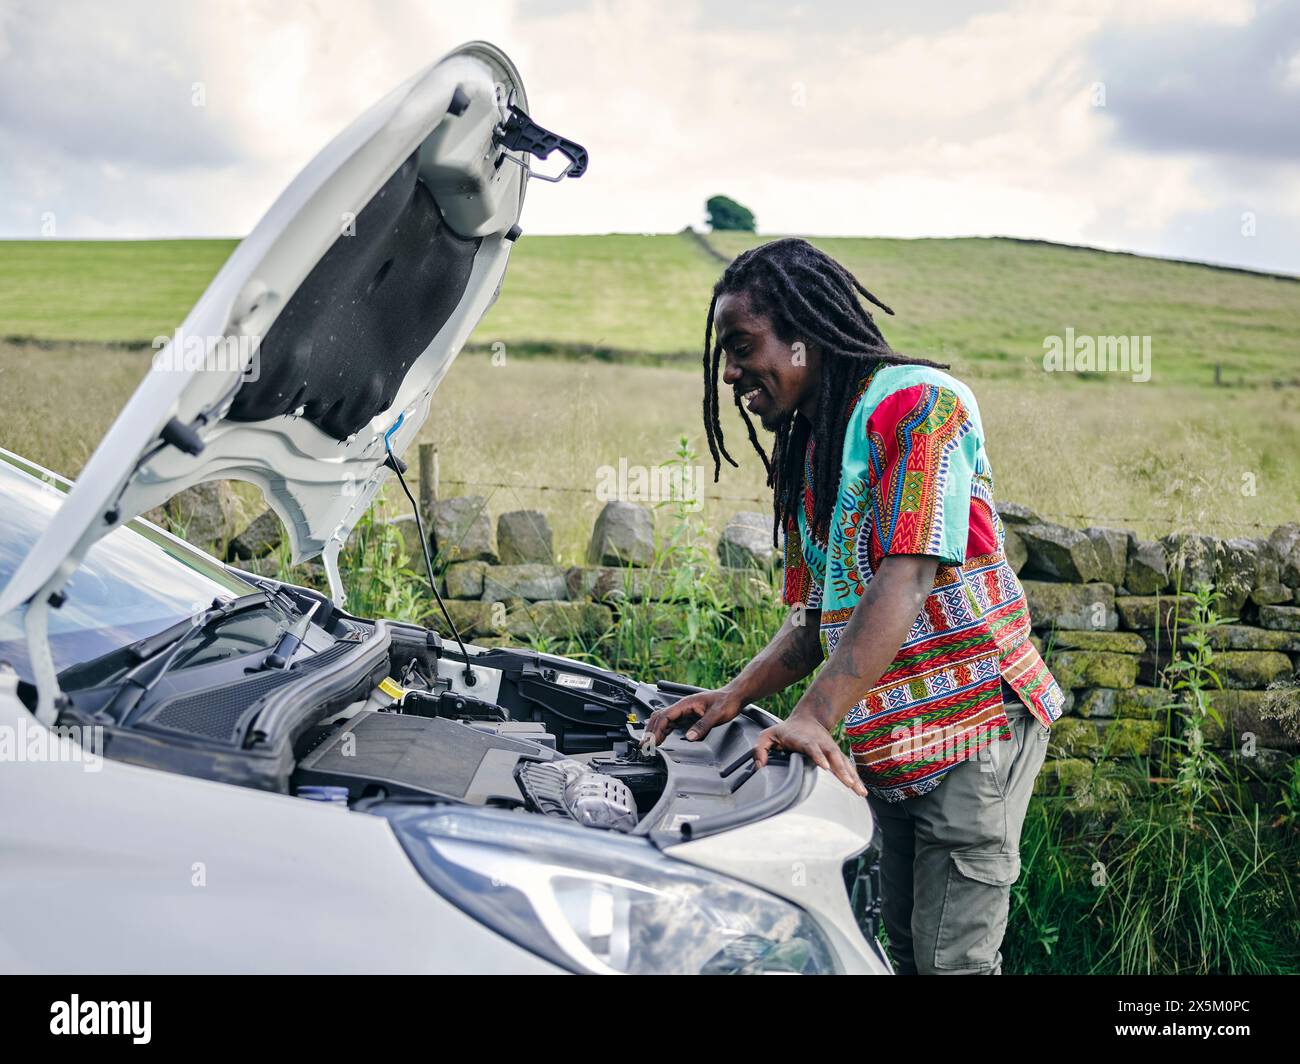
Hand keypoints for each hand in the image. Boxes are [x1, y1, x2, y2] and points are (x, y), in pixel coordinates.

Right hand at [643, 688, 742, 744]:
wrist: (733, 696)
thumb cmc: (726, 702)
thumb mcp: (717, 715)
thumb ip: (703, 726)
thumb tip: (690, 737)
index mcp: (686, 704)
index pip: (665, 716)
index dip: (656, 729)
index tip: (652, 741)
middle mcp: (682, 706)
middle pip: (659, 717)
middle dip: (650, 731)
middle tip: (644, 745)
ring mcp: (684, 711)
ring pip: (663, 720)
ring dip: (654, 731)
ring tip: (648, 744)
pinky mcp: (687, 715)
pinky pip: (670, 723)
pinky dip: (663, 731)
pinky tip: (661, 738)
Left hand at [753, 715, 867, 796]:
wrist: (807, 719)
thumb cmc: (784, 732)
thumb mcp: (767, 735)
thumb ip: (760, 749)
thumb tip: (760, 767)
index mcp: (804, 740)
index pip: (812, 748)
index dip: (818, 756)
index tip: (825, 766)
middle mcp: (821, 745)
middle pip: (833, 756)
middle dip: (841, 770)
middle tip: (848, 783)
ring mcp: (830, 750)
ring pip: (843, 763)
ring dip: (852, 777)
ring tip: (859, 791)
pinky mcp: (836, 756)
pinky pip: (847, 768)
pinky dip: (855, 779)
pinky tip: (862, 792)